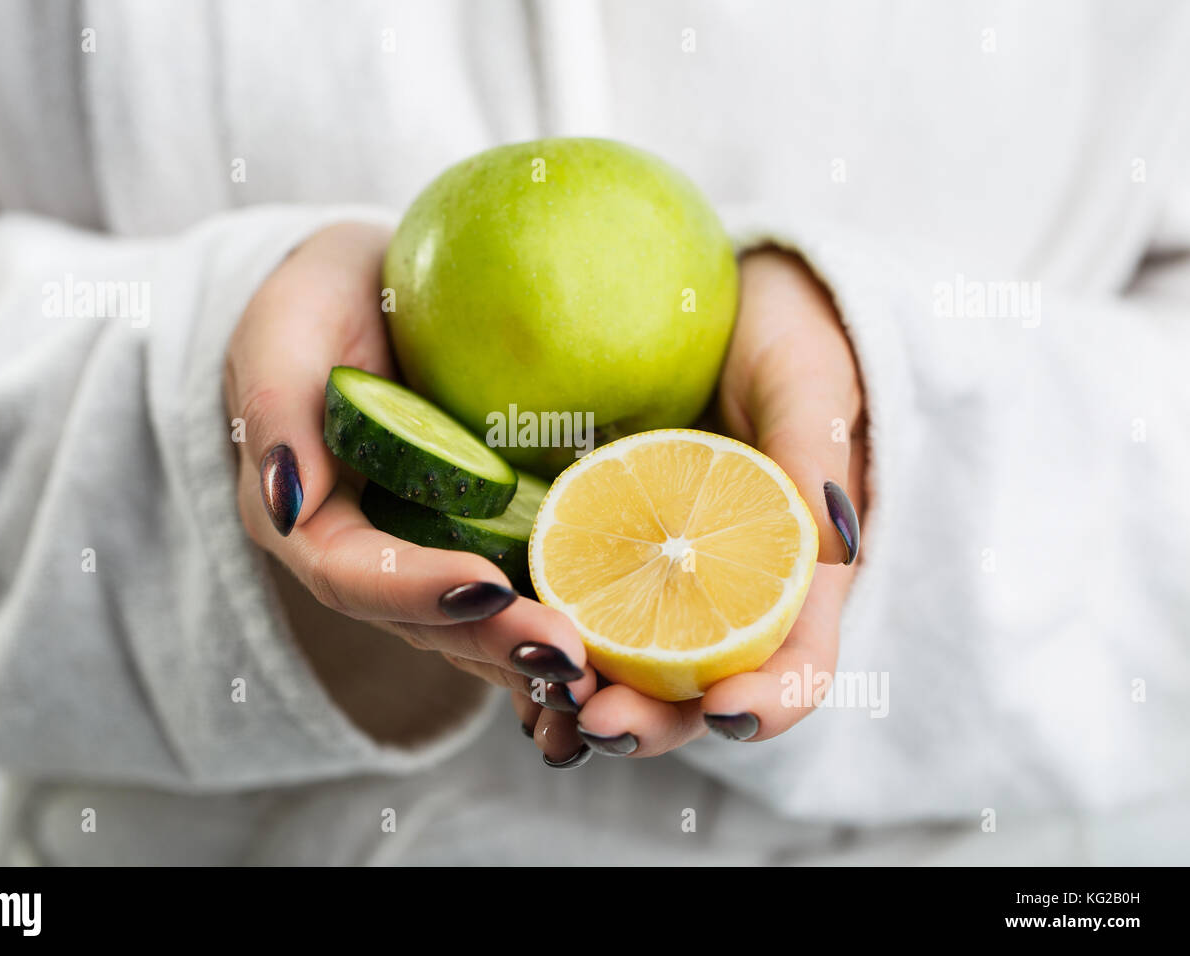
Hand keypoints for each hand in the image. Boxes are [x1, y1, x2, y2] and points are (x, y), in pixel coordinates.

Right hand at [223, 221, 596, 710]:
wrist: (380, 291)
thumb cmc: (324, 302)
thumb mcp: (284, 329)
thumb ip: (275, 412)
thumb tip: (287, 501)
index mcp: (309, 521)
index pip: (352, 575)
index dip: (413, 590)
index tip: (483, 589)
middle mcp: (373, 556)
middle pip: (428, 621)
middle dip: (496, 643)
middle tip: (568, 656)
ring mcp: (436, 554)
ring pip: (482, 626)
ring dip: (538, 655)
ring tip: (606, 671)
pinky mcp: (492, 539)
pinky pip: (528, 591)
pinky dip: (573, 620)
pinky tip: (627, 646)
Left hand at [514, 247, 865, 762]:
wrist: (719, 300)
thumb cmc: (784, 332)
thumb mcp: (806, 380)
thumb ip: (813, 452)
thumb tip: (831, 540)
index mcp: (792, 567)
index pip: (796, 661)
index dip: (770, 702)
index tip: (724, 710)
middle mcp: (720, 587)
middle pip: (699, 685)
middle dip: (655, 719)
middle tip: (599, 722)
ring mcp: (654, 572)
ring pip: (627, 665)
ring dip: (588, 702)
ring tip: (544, 716)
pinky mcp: (594, 545)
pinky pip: (569, 609)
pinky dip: (541, 647)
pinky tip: (503, 665)